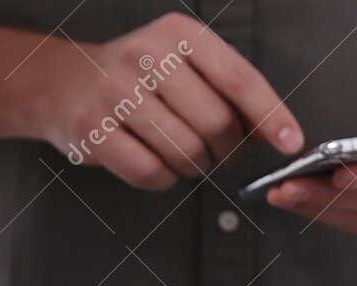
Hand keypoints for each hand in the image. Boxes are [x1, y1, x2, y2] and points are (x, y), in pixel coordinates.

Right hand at [24, 12, 302, 190]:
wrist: (64, 81)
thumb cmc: (143, 78)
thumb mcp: (188, 65)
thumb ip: (233, 92)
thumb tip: (279, 133)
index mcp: (179, 35)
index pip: (238, 78)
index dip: (271, 116)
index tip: (292, 143)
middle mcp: (145, 56)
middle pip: (216, 123)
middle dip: (228, 149)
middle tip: (221, 151)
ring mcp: (114, 92)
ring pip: (186, 152)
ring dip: (196, 165)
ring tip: (184, 152)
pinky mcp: (93, 129)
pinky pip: (152, 173)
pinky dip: (165, 178)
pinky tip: (158, 161)